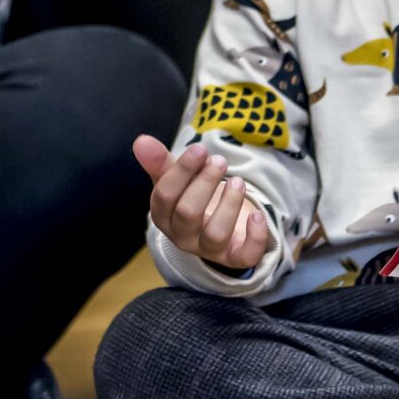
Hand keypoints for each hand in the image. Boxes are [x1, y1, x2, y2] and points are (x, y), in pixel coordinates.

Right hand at [133, 134, 270, 268]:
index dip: (181, 171)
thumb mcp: (175, 179)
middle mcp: (182, 236)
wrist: (218, 224)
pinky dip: (254, 236)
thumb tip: (141, 141)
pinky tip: (257, 214)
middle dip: (205, 183)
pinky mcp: (234, 257)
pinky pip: (245, 257)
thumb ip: (159, 161)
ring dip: (230, 204)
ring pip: (216, 233)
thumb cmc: (192, 197)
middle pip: (188, 213)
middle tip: (219, 161)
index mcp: (163, 216)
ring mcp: (208, 249)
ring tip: (238, 182)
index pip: (164, 196)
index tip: (200, 149)